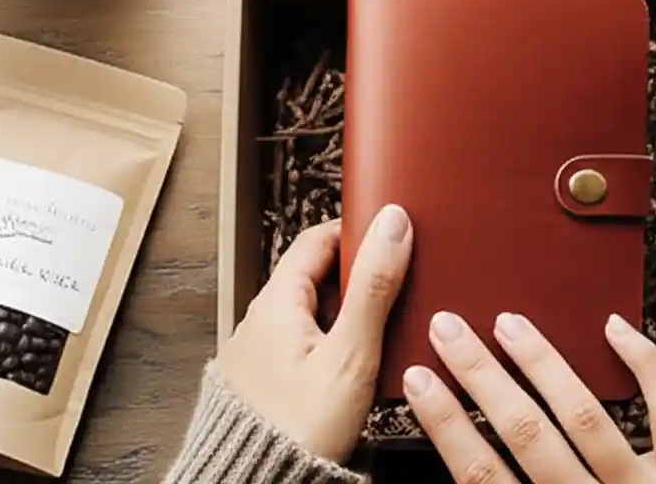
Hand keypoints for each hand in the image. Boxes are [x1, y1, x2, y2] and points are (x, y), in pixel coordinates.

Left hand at [216, 205, 412, 462]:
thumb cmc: (299, 429)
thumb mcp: (350, 353)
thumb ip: (373, 287)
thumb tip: (392, 226)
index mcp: (276, 303)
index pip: (316, 238)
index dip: (356, 230)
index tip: (389, 233)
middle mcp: (260, 321)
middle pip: (315, 275)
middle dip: (357, 275)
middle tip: (396, 283)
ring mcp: (259, 352)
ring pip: (311, 312)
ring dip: (347, 312)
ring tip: (382, 329)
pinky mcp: (264, 381)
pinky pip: (302, 344)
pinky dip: (332, 342)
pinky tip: (356, 364)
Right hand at [403, 311, 655, 483]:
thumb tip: (466, 464)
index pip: (482, 477)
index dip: (447, 426)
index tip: (419, 381)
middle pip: (527, 435)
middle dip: (482, 378)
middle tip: (450, 330)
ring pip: (586, 416)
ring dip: (543, 365)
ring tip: (509, 324)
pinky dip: (644, 364)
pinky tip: (613, 327)